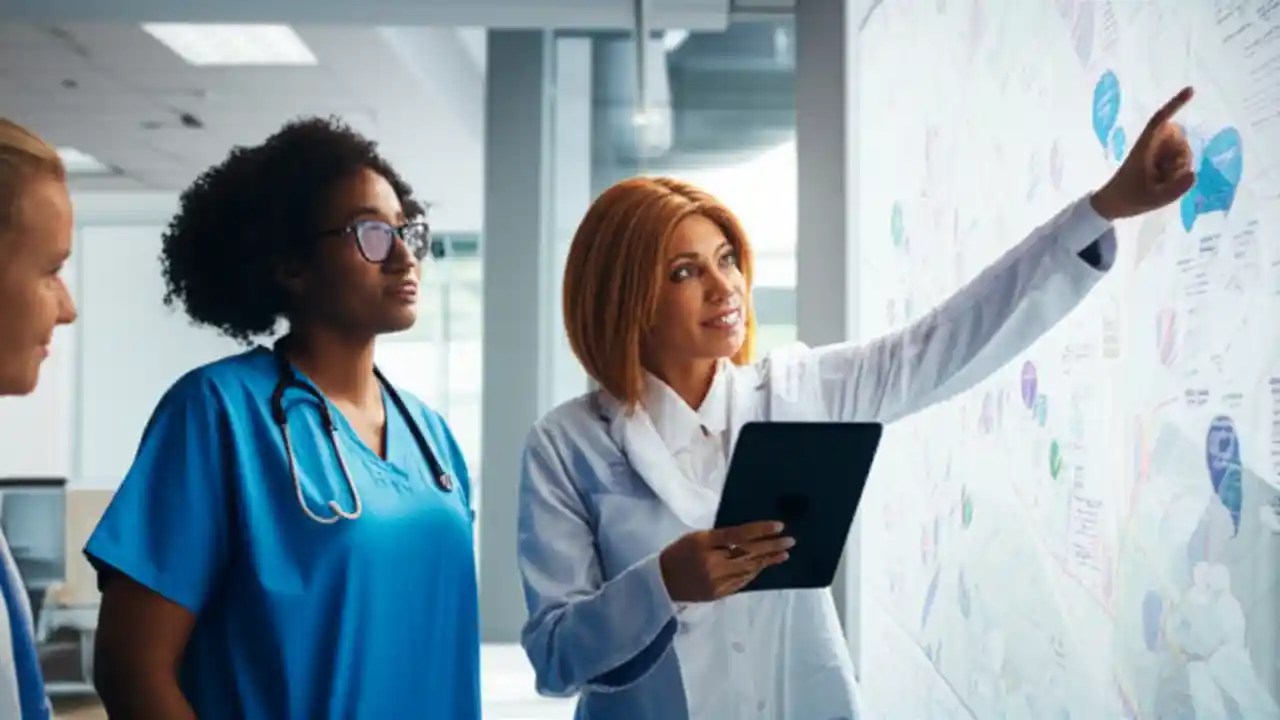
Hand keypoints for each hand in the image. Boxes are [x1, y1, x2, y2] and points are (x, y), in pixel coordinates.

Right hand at [659, 521, 793, 602]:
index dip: (760, 530)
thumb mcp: (696, 537)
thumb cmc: (678, 553)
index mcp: (705, 543)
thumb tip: (749, 536)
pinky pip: (742, 582)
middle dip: (771, 547)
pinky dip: (754, 572)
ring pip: (749, 569)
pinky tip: (764, 566)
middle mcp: (713, 563)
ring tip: (784, 554)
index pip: (738, 535)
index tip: (780, 526)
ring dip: (768, 561)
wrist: (662, 582)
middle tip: (790, 541)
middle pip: (748, 553)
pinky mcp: (720, 593)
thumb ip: (720, 537)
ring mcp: (717, 581)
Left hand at [1091, 86, 1196, 220]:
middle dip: (1181, 156)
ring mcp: (1157, 152)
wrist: (1113, 205)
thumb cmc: (1128, 198)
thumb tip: (1193, 174)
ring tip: (1161, 181)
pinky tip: (1165, 181)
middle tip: (1165, 177)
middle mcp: (1152, 145)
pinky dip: (1178, 171)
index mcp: (1145, 146)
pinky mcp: (1160, 160)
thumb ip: (1174, 189)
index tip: (1190, 90)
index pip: (1160, 120)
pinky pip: (1180, 160)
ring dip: (1179, 166)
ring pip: (1182, 150)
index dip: (1175, 104)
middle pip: (1179, 138)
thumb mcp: (1152, 199)